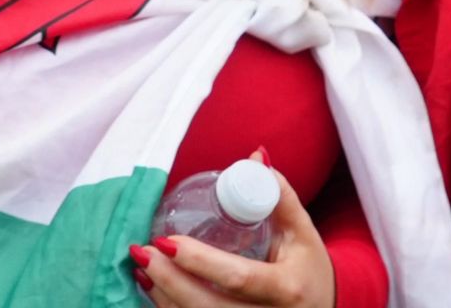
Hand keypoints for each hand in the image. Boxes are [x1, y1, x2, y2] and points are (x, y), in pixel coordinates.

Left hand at [133, 155, 333, 307]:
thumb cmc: (309, 269)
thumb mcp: (303, 233)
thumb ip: (279, 195)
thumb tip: (255, 157)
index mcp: (286, 287)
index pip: (238, 277)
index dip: (200, 262)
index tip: (167, 241)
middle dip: (169, 282)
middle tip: (142, 253)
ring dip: (163, 297)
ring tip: (142, 268)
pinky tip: (155, 290)